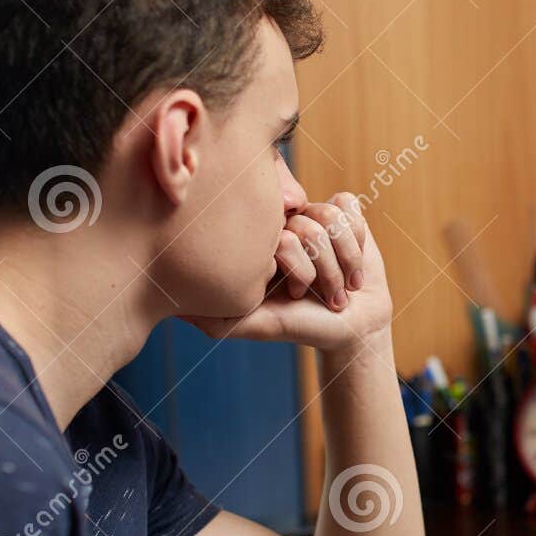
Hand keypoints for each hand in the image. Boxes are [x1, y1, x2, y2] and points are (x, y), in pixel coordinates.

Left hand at [182, 192, 393, 353]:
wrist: (353, 328)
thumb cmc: (304, 327)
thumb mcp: (258, 326)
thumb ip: (218, 320)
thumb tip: (178, 306)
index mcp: (260, 244)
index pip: (284, 237)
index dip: (300, 270)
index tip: (297, 299)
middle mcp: (285, 225)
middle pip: (312, 226)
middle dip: (326, 270)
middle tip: (326, 297)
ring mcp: (314, 216)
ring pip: (333, 217)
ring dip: (346, 260)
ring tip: (343, 284)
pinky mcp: (342, 214)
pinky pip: (349, 208)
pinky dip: (358, 240)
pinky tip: (355, 262)